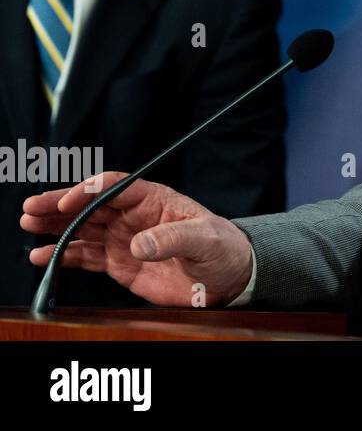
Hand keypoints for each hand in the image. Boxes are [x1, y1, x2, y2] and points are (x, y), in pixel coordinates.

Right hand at [21, 171, 254, 307]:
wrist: (229, 278)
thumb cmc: (224, 249)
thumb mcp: (206, 239)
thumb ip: (174, 239)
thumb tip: (141, 245)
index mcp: (155, 200)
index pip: (114, 187)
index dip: (88, 191)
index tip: (66, 201)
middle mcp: (134, 216)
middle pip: (90, 205)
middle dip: (59, 204)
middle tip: (32, 207)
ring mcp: (124, 239)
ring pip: (82, 228)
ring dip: (56, 226)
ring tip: (29, 226)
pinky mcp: (120, 263)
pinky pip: (86, 256)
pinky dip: (64, 256)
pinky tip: (43, 257)